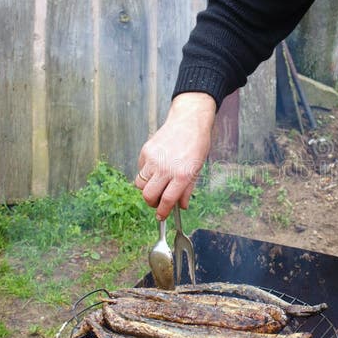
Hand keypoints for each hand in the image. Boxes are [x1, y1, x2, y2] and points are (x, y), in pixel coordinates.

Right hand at [135, 92, 216, 217]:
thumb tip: (181, 207)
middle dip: (151, 203)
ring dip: (147, 188)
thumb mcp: (197, 170)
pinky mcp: (145, 151)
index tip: (161, 217)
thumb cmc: (196, 145)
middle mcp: (165, 168)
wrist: (189, 121)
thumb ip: (188, 190)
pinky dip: (146, 173)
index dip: (162, 212)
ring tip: (157, 184)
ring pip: (140, 184)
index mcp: (182, 175)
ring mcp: (153, 159)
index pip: (166, 201)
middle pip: (148, 196)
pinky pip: (140, 169)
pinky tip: (157, 168)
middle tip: (157, 202)